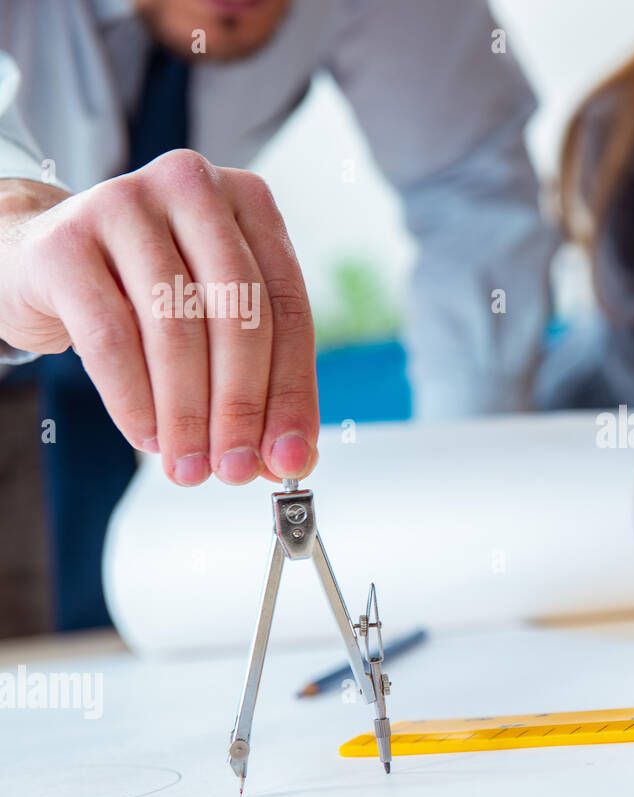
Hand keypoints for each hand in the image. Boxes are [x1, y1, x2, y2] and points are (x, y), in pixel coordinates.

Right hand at [0, 150, 318, 485]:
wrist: (38, 259)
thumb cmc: (143, 291)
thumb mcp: (212, 323)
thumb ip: (258, 383)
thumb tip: (291, 458)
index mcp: (250, 201)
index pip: (289, 306)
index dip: (293, 390)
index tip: (293, 456)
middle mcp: (193, 188)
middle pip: (239, 314)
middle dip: (242, 406)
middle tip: (237, 470)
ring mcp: (125, 203)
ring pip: (176, 330)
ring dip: (188, 414)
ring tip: (190, 466)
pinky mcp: (66, 241)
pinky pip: (111, 337)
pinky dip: (134, 400)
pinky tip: (148, 437)